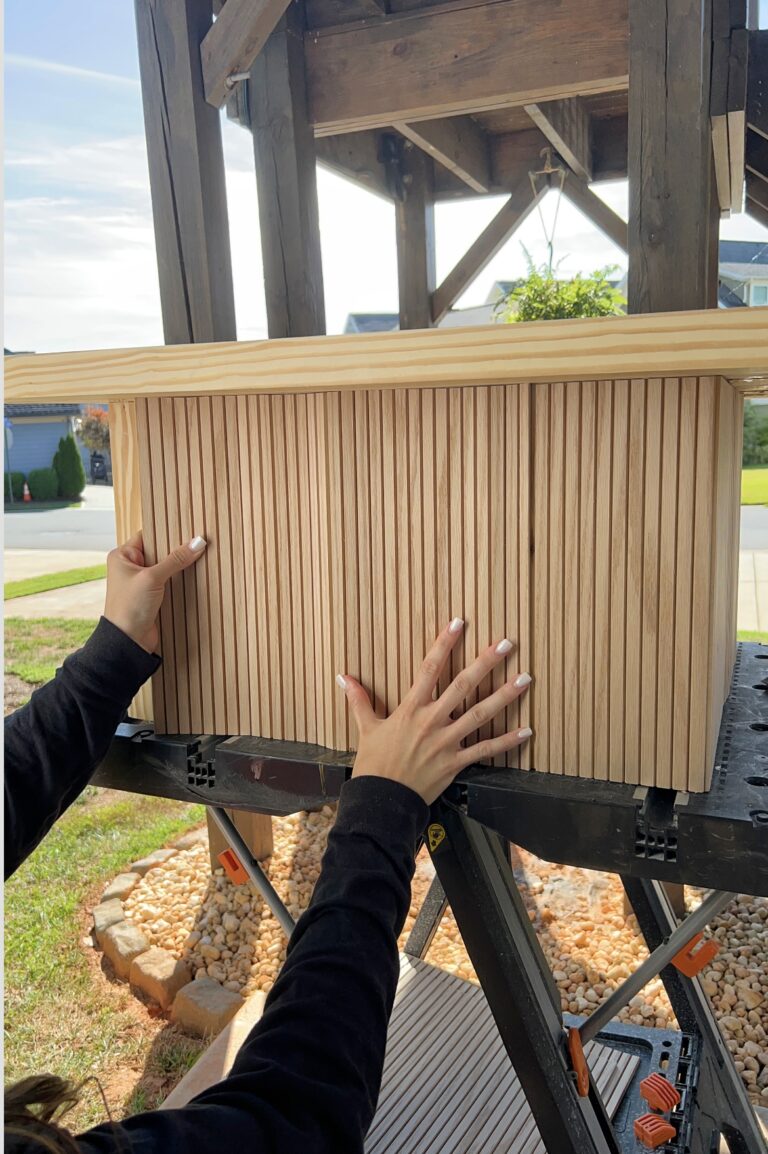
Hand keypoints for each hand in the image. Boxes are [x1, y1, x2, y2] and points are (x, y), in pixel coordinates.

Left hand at [104, 532, 206, 652]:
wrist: (129, 642)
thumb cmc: (129, 607)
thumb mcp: (153, 578)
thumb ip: (176, 559)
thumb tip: (197, 542)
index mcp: (122, 556)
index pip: (147, 535)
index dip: (166, 532)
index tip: (187, 527)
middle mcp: (130, 567)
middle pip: (159, 551)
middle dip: (176, 549)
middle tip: (197, 541)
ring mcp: (142, 582)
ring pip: (166, 567)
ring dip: (179, 566)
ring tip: (200, 555)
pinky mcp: (152, 595)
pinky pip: (169, 581)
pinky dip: (180, 579)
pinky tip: (194, 574)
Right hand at [337, 619, 532, 804]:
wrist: (381, 801)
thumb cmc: (374, 765)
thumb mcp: (366, 729)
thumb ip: (359, 700)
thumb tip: (344, 678)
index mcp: (410, 709)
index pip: (429, 669)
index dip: (444, 644)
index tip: (458, 624)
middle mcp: (431, 721)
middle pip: (462, 686)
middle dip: (486, 663)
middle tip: (506, 645)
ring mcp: (446, 742)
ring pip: (480, 714)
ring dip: (505, 696)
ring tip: (525, 679)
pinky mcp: (455, 763)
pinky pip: (485, 750)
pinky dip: (507, 741)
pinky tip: (526, 731)